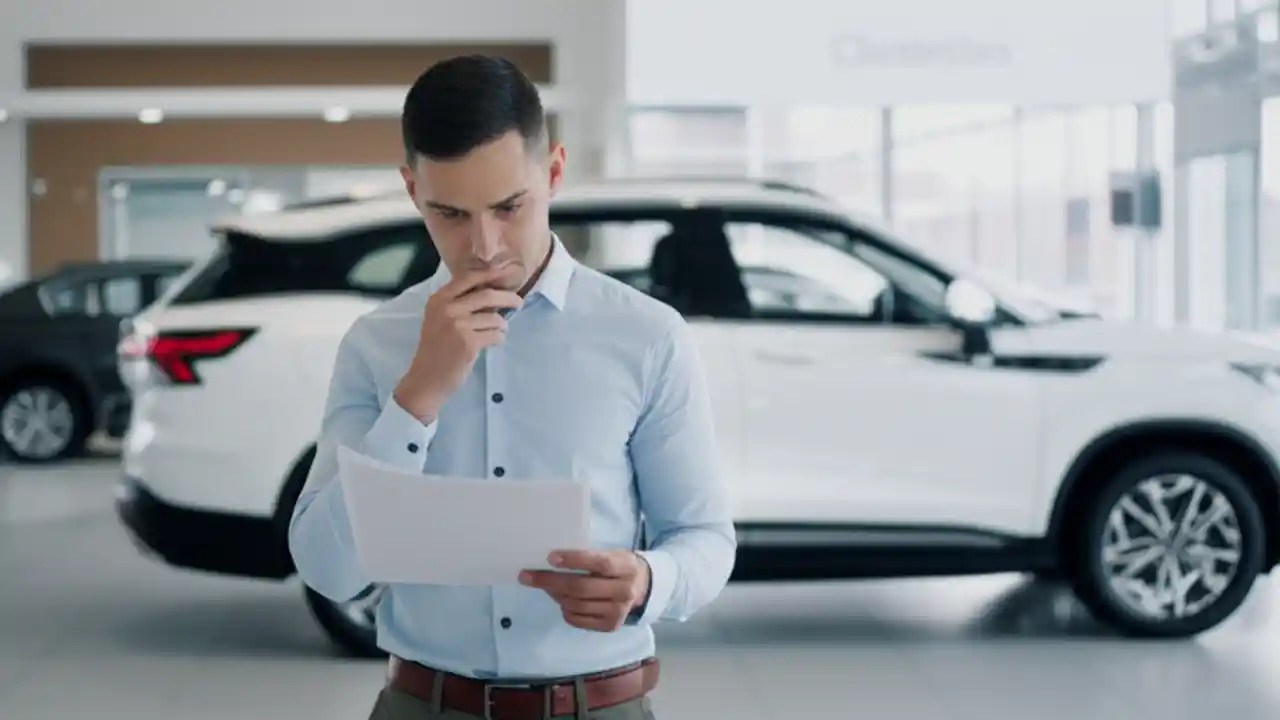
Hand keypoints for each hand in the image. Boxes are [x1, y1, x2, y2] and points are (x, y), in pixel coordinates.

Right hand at [394, 268, 522, 421]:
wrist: (426, 378)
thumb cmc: (436, 349)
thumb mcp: (440, 319)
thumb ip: (459, 304)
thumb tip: (492, 292)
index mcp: (439, 300)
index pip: (468, 278)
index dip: (490, 274)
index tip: (505, 274)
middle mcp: (447, 309)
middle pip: (487, 295)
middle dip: (508, 298)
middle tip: (518, 302)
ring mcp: (458, 325)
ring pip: (494, 318)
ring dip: (503, 325)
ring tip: (500, 331)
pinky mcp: (469, 343)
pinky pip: (496, 335)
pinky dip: (500, 338)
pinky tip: (495, 342)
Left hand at [519, 550, 650, 631]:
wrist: (641, 587)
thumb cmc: (617, 565)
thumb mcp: (611, 554)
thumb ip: (589, 557)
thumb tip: (550, 562)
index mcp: (625, 567)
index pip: (599, 563)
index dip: (574, 560)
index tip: (550, 558)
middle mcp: (624, 591)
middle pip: (581, 588)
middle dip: (550, 582)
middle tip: (527, 576)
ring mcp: (618, 612)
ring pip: (576, 605)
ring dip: (556, 595)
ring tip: (547, 586)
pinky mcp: (610, 626)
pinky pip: (577, 619)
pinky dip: (565, 609)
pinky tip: (564, 600)